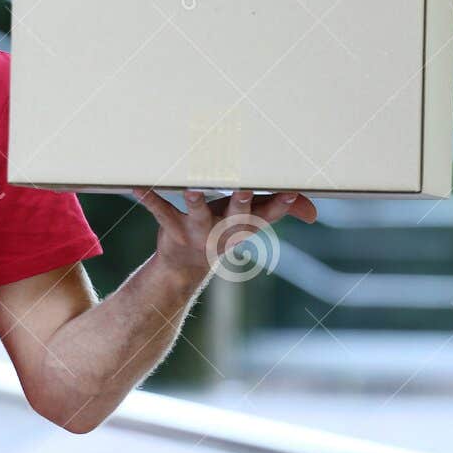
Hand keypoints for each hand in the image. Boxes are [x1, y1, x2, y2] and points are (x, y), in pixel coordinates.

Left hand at [129, 187, 316, 281]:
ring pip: (198, 215)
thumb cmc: (221, 230)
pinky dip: (150, 199)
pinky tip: (139, 185)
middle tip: (245, 187)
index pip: (268, 215)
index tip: (290, 191)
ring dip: (196, 203)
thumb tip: (313, 212)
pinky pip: (161, 212)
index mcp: (245, 226)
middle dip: (242, 202)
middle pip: (236, 215)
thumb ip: (281, 209)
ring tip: (192, 189)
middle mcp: (224, 231)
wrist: (184, 268)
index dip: (281, 205)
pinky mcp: (173, 230)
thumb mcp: (251, 220)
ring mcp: (198, 232)